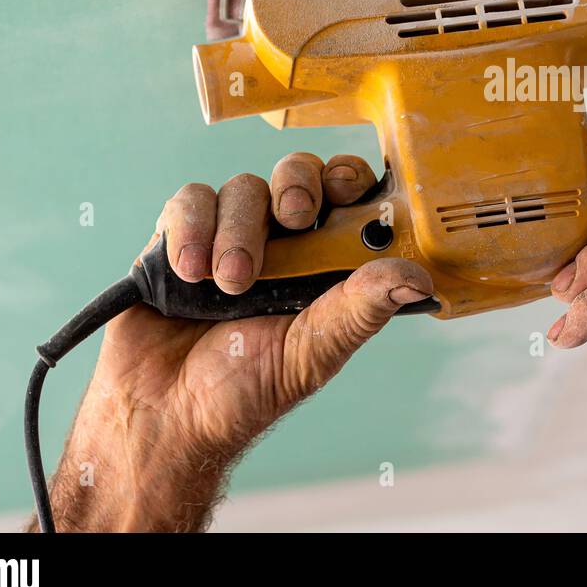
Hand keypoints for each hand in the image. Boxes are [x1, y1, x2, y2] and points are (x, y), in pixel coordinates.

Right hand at [35, 152, 433, 531]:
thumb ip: (362, 308)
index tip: (349, 189)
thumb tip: (419, 278)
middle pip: (297, 171)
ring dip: (239, 231)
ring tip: (230, 284)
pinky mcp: (179, 237)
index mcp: (323, 259)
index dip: (351, 178)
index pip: (347, 194)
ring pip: (243, 187)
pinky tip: (192, 273)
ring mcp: (228, 233)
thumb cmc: (247, 390)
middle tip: (294, 216)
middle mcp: (280, 239)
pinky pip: (190, 202)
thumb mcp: (315, 351)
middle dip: (297, 184)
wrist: (167, 414)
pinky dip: (192, 230)